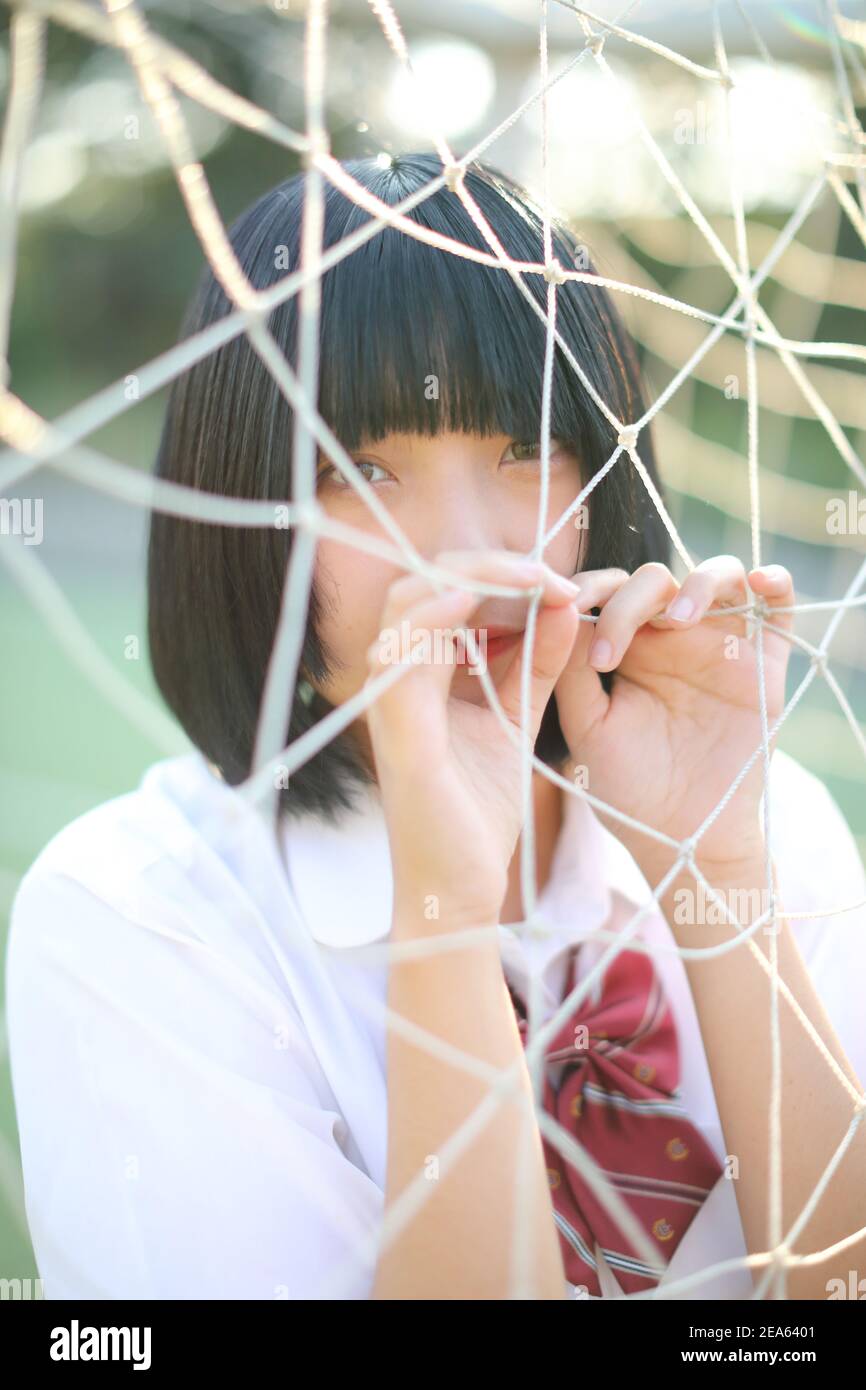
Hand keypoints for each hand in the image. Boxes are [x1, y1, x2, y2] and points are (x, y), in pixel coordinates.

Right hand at [364, 550, 580, 929]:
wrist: (460, 887)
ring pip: (408, 602)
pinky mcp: (395, 729)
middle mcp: (396, 676)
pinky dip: (436, 616)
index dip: (501, 574)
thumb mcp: (517, 720)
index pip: (446, 591)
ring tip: (530, 579)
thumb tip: (566, 602)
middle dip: (490, 566)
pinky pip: (402, 652)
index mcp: (422, 671)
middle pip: (424, 581)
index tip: (560, 583)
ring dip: (472, 578)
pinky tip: (480, 604)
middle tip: (551, 576)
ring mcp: (389, 699)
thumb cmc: (478, 809)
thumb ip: (538, 664)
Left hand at [552, 557, 793, 877]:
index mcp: (626, 646)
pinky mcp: (764, 665)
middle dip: (628, 600)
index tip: (566, 617)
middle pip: (655, 580)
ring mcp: (720, 646)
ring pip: (719, 576)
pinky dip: (774, 582)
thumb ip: (570, 672)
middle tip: (609, 653)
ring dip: (698, 582)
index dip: (587, 590)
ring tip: (679, 618)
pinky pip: (779, 608)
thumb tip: (561, 611)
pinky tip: (757, 582)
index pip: (608, 590)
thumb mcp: (586, 728)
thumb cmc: (626, 787)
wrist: (681, 837)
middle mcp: (672, 638)